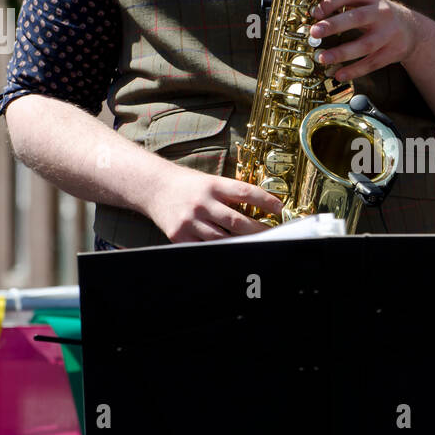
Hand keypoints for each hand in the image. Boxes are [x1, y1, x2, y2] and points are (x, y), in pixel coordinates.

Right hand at [149, 162, 282, 242]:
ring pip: (222, 239)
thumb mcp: (211, 182)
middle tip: (272, 235)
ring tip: (256, 247)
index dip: (266, 201)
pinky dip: (219, 250)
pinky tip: (231, 252)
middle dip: (258, 231)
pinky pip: (205, 248)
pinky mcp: (180, 236)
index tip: (279, 209)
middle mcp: (202, 203)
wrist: (154, 188)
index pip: (245, 192)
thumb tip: (262, 209)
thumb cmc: (188, 185)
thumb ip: (232, 195)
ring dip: (241, 244)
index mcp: (213, 185)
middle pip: (236, 221)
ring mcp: (190, 221)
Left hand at [310, 0, 419, 78]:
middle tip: (314, 32)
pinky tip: (339, 74)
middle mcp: (382, 13)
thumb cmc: (378, 15)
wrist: (411, 29)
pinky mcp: (393, 52)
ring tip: (322, 58)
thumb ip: (344, 5)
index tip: (315, 12)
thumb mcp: (365, 2)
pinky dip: (355, 70)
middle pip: (358, 18)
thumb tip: (313, 16)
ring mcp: (389, 34)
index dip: (332, 1)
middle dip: (335, 25)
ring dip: (342, 52)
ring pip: (365, 45)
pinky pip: (372, 63)